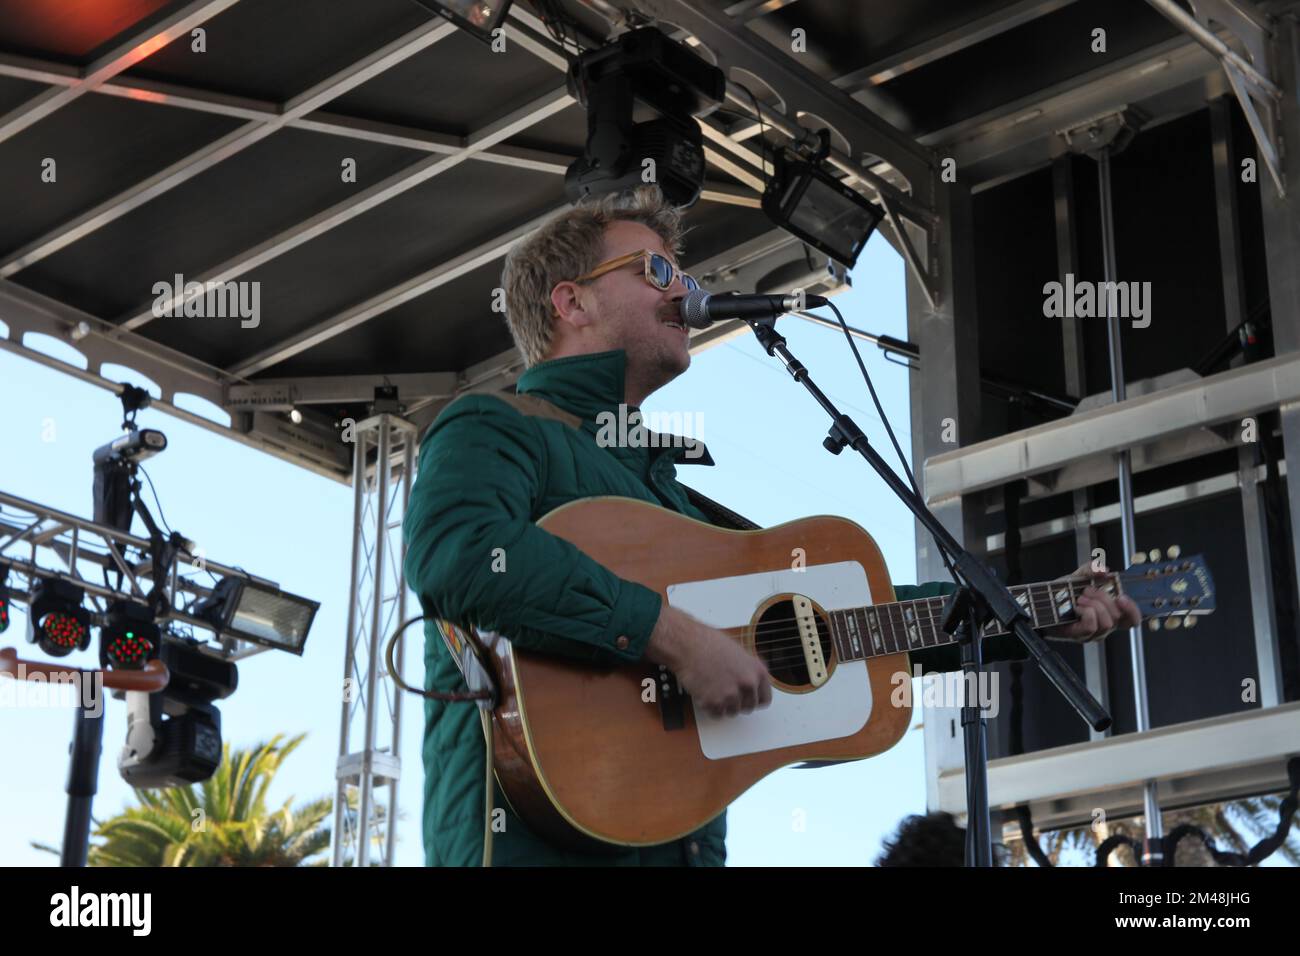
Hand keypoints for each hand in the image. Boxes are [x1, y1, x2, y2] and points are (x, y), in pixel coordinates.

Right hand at [646, 604, 771, 717]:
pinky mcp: (714, 703)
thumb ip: (748, 671)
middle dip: (737, 702)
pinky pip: (716, 715)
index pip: (765, 699)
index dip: (754, 699)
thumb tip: (752, 684)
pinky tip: (705, 692)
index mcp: (757, 671)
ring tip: (713, 688)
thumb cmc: (709, 643)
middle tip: (725, 692)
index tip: (747, 699)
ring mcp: (731, 695)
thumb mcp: (739, 653)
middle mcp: (748, 684)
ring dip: (723, 705)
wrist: (688, 644)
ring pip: (732, 712)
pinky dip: (709, 707)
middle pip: (748, 708)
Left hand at [1044, 561, 1140, 642]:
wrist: (1041, 603)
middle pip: (1118, 616)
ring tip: (1079, 598)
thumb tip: (1104, 570)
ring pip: (1107, 623)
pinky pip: (1092, 626)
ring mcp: (1092, 632)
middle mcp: (1104, 625)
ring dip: (1094, 605)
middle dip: (1103, 598)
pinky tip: (1076, 607)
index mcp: (1109, 612)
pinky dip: (1085, 612)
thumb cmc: (1062, 593)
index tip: (1122, 597)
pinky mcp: (1079, 635)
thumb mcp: (1078, 577)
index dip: (1133, 610)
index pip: (1132, 619)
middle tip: (1087, 591)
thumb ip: (1091, 570)